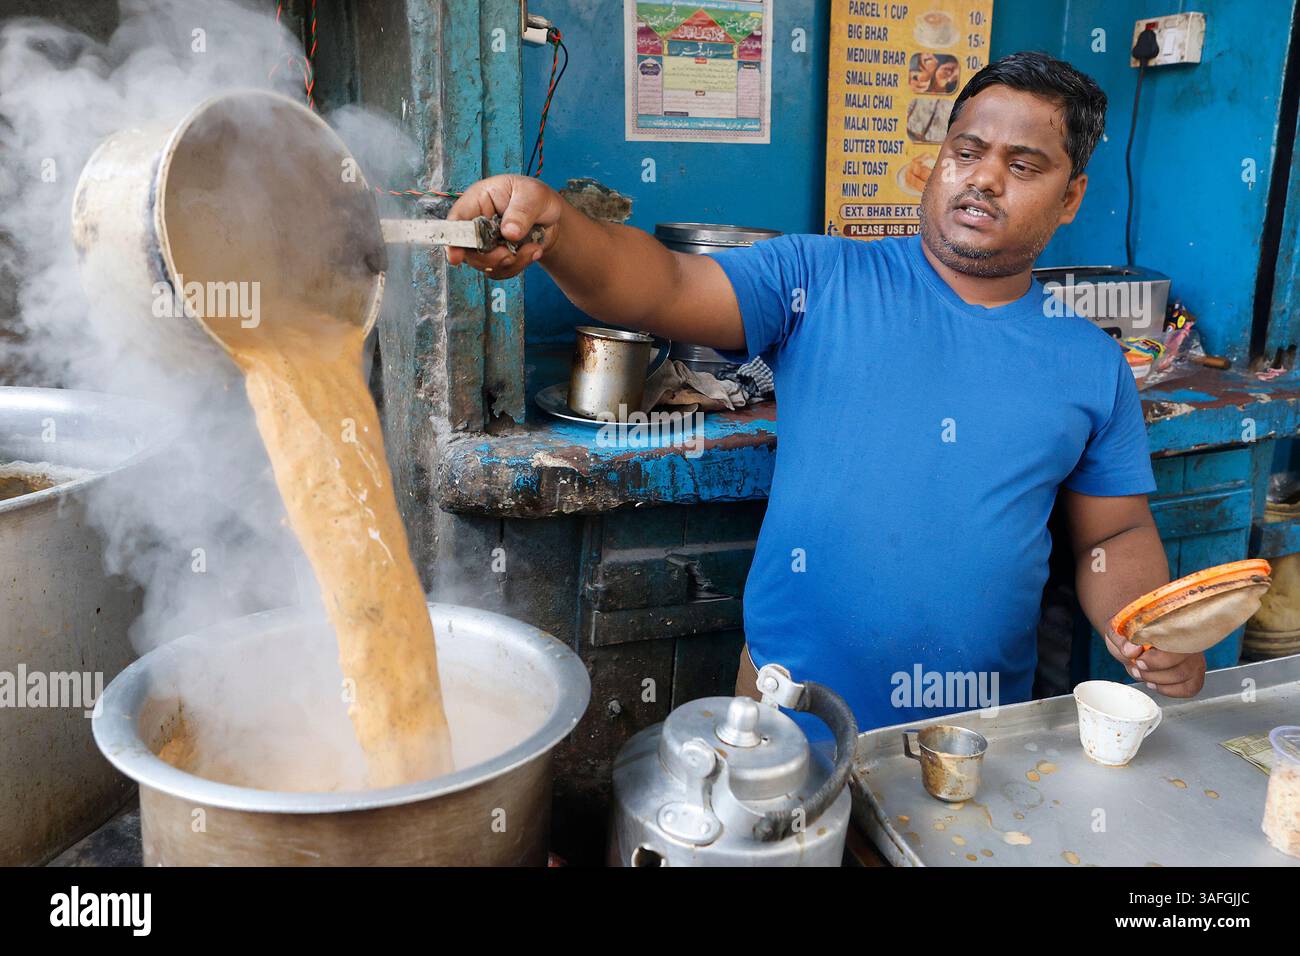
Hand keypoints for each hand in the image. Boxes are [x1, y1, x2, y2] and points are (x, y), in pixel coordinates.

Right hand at [446, 174, 563, 279]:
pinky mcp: (496, 257)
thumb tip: (508, 233)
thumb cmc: (536, 197)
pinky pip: (500, 271)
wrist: (550, 217)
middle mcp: (476, 223)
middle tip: (510, 254)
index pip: (457, 220)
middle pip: (467, 250)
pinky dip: (518, 266)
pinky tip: (533, 251)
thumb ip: (521, 212)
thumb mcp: (533, 195)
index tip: (455, 257)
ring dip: (510, 263)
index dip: (453, 240)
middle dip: (490, 258)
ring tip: (532, 247)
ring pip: (485, 265)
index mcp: (478, 200)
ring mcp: (485, 242)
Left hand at [1103, 626, 1206, 697]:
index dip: (1158, 660)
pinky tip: (1155, 682)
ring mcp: (1195, 657)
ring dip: (1160, 682)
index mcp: (1172, 623)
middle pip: (1184, 666)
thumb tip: (1132, 650)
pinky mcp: (1194, 672)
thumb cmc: (1127, 632)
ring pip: (1187, 677)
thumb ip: (1122, 640)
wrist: (1129, 636)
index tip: (1139, 661)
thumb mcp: (1116, 631)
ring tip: (1144, 675)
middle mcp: (1189, 640)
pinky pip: (1191, 687)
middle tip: (1138, 668)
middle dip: (1155, 674)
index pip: (1178, 644)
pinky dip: (1170, 690)